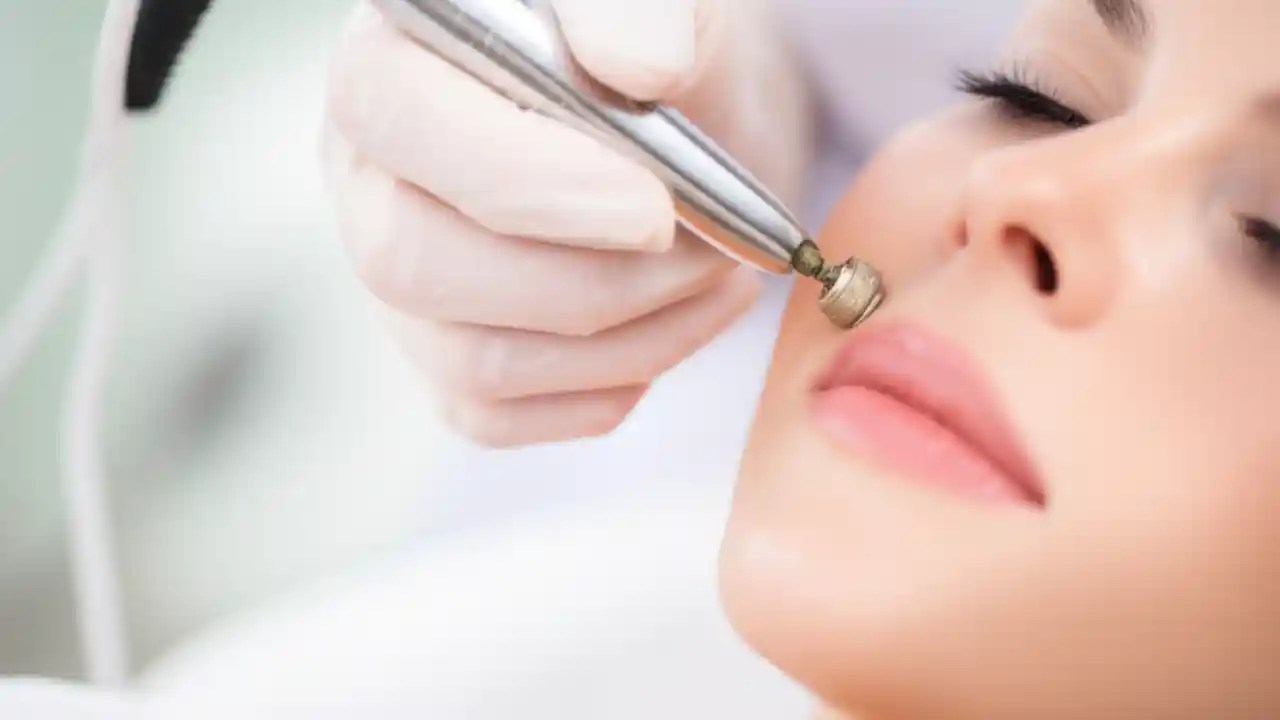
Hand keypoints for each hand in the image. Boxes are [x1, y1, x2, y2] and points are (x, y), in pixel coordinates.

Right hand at [325, 0, 811, 446]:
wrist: (696, 117)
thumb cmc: (668, 50)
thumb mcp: (674, 3)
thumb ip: (646, 10)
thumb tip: (642, 66)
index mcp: (393, 55)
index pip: (395, 116)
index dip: (522, 179)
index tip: (653, 210)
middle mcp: (371, 173)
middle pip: (415, 261)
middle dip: (592, 278)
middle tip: (708, 250)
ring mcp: (401, 276)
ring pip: (468, 358)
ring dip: (623, 339)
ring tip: (716, 278)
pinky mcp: (444, 355)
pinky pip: (497, 416)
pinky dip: (604, 388)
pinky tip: (670, 325)